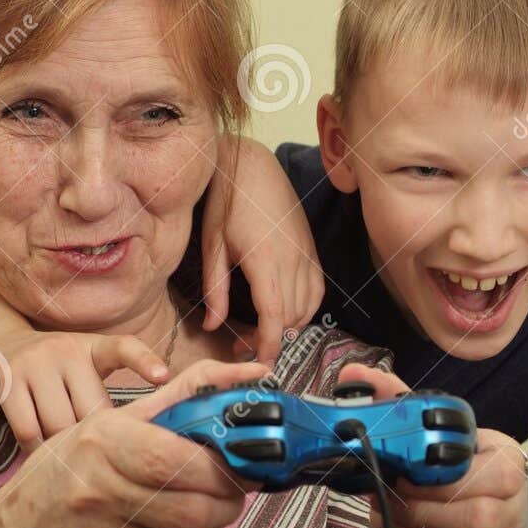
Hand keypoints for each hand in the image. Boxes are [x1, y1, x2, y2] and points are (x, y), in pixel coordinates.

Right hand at [0, 329, 172, 453]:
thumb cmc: (51, 370)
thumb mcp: (80, 366)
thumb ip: (101, 393)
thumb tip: (133, 442)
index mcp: (92, 347)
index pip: (123, 347)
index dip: (145, 361)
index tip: (164, 377)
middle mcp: (66, 350)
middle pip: (91, 412)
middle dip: (93, 440)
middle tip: (94, 459)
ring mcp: (35, 363)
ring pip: (59, 426)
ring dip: (61, 448)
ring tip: (63, 456)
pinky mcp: (7, 380)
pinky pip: (29, 430)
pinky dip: (35, 449)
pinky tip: (39, 454)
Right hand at [0, 358, 272, 527]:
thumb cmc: (71, 466)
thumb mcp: (111, 421)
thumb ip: (181, 396)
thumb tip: (248, 376)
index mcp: (102, 443)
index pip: (173, 458)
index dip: (217, 464)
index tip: (240, 458)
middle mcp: (102, 491)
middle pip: (192, 505)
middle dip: (228, 497)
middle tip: (237, 484)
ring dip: (218, 522)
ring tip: (216, 504)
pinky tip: (186, 527)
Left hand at [201, 135, 323, 365]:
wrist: (253, 166)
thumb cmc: (227, 201)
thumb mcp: (212, 245)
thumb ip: (214, 289)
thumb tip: (213, 326)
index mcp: (265, 259)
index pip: (274, 315)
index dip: (269, 344)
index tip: (258, 361)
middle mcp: (292, 259)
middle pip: (291, 317)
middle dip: (271, 339)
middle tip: (241, 343)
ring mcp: (306, 254)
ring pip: (306, 307)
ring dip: (287, 325)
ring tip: (259, 329)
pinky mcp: (311, 250)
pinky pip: (316, 290)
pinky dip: (303, 308)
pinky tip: (283, 311)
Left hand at [336, 363, 527, 527]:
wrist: (439, 523)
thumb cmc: (436, 472)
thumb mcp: (423, 431)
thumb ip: (394, 400)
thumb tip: (354, 375)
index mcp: (508, 463)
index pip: (498, 474)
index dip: (447, 478)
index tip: (407, 474)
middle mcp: (510, 508)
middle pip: (478, 518)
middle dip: (421, 509)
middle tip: (391, 496)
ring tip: (384, 513)